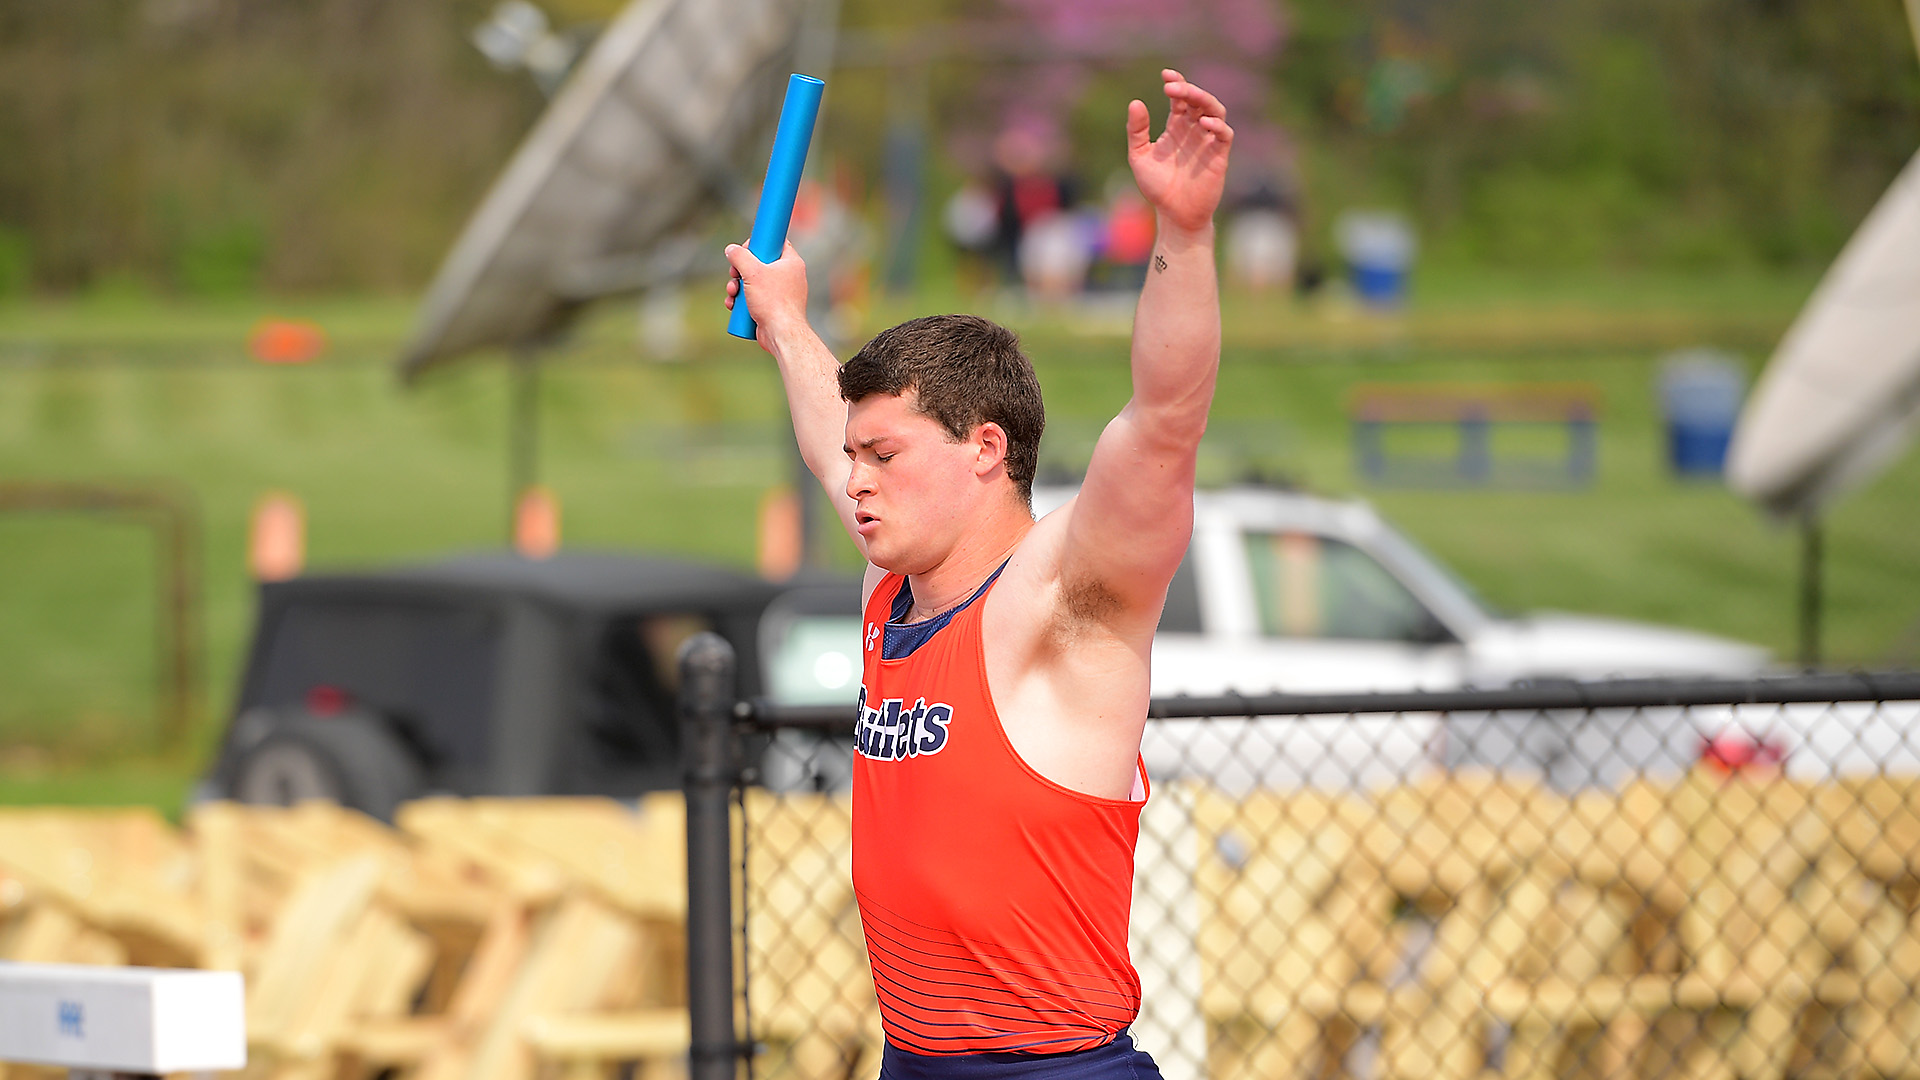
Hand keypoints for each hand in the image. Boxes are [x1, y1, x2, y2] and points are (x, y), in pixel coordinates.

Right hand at [724, 240, 808, 350]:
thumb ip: (740, 256)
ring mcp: (781, 293)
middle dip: (741, 269)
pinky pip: (755, 299)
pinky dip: (742, 301)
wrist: (781, 334)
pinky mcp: (773, 308)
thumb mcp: (752, 272)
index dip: (758, 243)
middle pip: (760, 264)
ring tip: (732, 293)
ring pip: (754, 283)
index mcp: (791, 262)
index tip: (745, 250)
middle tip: (734, 273)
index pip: (775, 243)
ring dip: (737, 286)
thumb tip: (731, 250)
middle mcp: (789, 277)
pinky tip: (732, 305)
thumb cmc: (773, 301)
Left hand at [1126, 70, 1232, 234]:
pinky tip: (1204, 123)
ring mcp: (1208, 141)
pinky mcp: (1219, 156)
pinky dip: (1218, 126)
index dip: (1176, 83)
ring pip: (1215, 111)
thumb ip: (1137, 131)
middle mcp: (1194, 130)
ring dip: (1204, 100)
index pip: (1180, 98)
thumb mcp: (1140, 156)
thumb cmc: (1157, 187)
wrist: (1174, 215)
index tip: (1166, 75)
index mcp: (1176, 127)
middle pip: (1198, 100)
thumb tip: (1135, 102)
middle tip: (1172, 86)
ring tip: (1189, 96)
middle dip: (1188, 89)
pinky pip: (1225, 134)